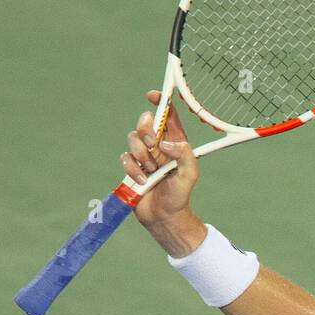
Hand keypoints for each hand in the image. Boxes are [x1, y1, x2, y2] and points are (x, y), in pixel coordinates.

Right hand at [120, 92, 204, 255]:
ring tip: (151, 172)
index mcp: (175, 142)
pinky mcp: (132, 167)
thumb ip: (184, 154)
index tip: (152, 97)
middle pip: (145, 122)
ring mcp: (144, 156)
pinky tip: (142, 181)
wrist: (164, 218)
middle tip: (153, 147)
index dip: (161, 102)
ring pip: (132, 139)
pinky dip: (132, 169)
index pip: (168, 114)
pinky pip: (124, 157)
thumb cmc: (180, 197)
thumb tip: (166, 142)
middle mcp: (158, 146)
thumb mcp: (189, 175)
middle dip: (145, 131)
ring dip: (140, 155)